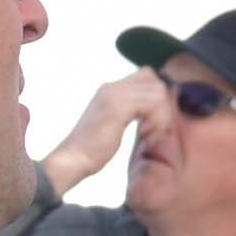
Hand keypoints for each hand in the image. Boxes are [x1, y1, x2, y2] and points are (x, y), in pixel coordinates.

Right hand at [38, 72, 171, 198]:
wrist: (73, 159)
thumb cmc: (93, 150)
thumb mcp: (114, 125)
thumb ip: (131, 111)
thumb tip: (157, 109)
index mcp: (110, 90)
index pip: (146, 76)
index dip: (157, 98)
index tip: (150, 123)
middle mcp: (112, 87)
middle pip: (154, 80)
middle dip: (163, 106)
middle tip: (153, 130)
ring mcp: (114, 94)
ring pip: (158, 91)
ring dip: (161, 116)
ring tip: (148, 136)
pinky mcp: (118, 106)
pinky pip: (153, 103)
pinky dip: (156, 122)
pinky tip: (144, 136)